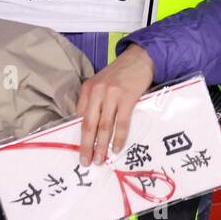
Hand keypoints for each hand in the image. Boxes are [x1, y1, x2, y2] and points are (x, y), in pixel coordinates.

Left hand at [76, 44, 154, 166]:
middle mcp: (97, 92)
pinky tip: (117, 148)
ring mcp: (111, 94)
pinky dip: (119, 138)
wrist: (140, 58)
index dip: (80, 136)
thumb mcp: (102, 83)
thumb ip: (94, 101)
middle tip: (86, 162)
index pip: (80, 117)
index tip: (80, 150)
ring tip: (100, 159)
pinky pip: (121, 123)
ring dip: (102, 146)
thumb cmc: (122, 73)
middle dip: (86, 146)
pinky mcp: (126, 97)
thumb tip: (92, 127)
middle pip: (89, 124)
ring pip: (104, 126)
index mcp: (88, 89)